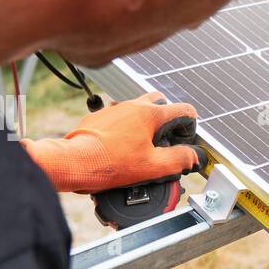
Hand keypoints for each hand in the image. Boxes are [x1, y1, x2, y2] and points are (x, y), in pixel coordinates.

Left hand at [22, 92, 201, 193]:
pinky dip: (127, 126)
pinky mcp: (101, 115)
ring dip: (147, 122)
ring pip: (140, 107)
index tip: (182, 143)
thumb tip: (192, 156)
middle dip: (168, 119)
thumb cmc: (111, 163)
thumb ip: (179, 159)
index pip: (185, 110)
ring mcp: (115, 108)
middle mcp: (133, 104)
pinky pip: (121, 115)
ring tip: (142, 146)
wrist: (75, 161)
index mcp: (151, 114)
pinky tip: (122, 146)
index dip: (190, 128)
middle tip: (165, 141)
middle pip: (162, 102)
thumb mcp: (153, 166)